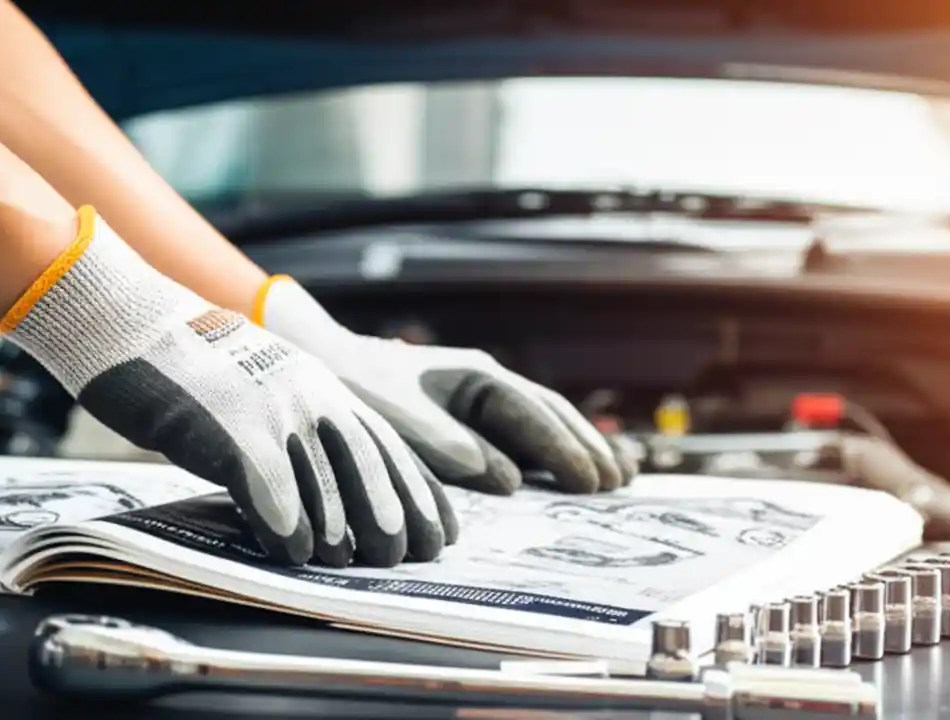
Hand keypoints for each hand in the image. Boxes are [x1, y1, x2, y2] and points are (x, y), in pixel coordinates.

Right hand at [0, 208, 454, 565]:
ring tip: (348, 563)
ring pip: (326, 476)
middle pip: (368, 462)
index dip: (418, 491)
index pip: (387, 444)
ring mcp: (271, 408)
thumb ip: (306, 426)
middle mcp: (309, 394)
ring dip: (341, 528)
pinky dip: (285, 522)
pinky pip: (268, 482)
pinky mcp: (228, 426)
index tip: (442, 531)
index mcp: (323, 386)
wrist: (133, 324)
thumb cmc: (197, 370)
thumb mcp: (271, 386)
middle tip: (403, 558)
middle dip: (392, 514)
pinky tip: (291, 551)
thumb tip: (334, 494)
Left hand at [259, 277, 636, 494]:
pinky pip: (525, 435)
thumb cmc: (363, 390)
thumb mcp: (406, 421)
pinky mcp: (472, 418)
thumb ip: (458, 448)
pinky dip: (555, 452)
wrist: (329, 366)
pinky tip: (574, 470)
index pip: (534, 415)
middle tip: (617, 483)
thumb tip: (510, 480)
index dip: (564, 450)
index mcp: (477, 377)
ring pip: (546, 423)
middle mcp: (489, 383)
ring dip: (581, 448)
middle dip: (585, 448)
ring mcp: (483, 399)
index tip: (590, 481)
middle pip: (551, 415)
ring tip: (620, 474)